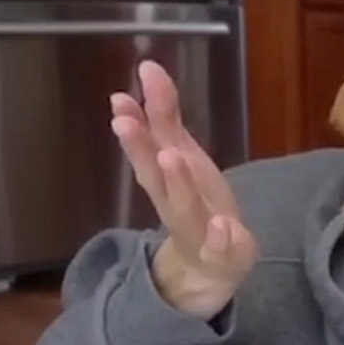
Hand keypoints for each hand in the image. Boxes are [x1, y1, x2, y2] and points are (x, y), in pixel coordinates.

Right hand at [112, 60, 256, 319]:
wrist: (209, 267)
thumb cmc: (194, 203)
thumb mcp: (182, 158)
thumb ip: (165, 121)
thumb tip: (139, 77)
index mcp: (166, 176)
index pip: (149, 144)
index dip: (136, 119)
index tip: (120, 95)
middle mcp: (174, 201)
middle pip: (154, 174)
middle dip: (140, 147)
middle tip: (125, 119)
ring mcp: (197, 229)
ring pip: (183, 208)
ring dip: (176, 183)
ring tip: (170, 157)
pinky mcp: (223, 253)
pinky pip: (221, 247)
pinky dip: (221, 237)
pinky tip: (223, 225)